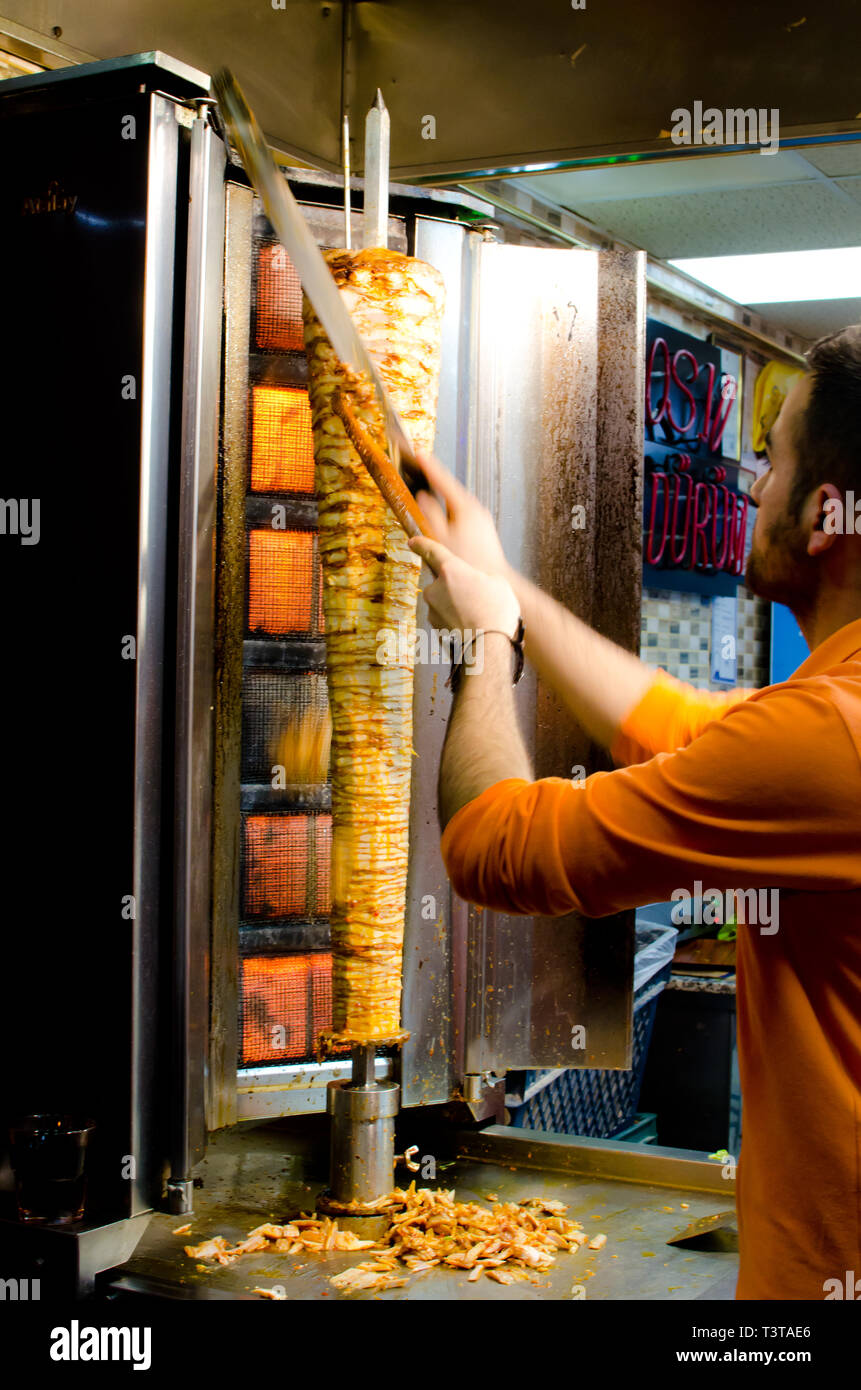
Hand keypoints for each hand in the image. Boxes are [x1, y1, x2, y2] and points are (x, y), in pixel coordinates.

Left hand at [409, 535, 520, 637]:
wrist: (487, 650)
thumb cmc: (496, 614)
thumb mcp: (498, 583)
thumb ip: (481, 576)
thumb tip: (476, 582)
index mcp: (450, 571)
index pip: (431, 551)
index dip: (422, 544)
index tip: (413, 541)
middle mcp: (435, 590)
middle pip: (443, 582)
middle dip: (457, 586)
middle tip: (479, 597)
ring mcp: (433, 611)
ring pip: (445, 602)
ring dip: (458, 606)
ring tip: (479, 616)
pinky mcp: (435, 629)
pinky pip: (446, 619)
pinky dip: (457, 621)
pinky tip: (473, 628)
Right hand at [413, 451, 509, 578]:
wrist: (493, 577)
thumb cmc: (466, 561)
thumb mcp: (440, 537)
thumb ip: (429, 514)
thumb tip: (422, 496)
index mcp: (465, 506)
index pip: (443, 480)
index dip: (429, 466)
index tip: (418, 453)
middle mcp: (476, 508)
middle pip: (450, 489)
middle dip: (435, 480)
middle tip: (420, 469)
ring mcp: (481, 518)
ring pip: (456, 502)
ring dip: (441, 497)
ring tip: (427, 493)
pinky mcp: (483, 528)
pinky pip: (462, 512)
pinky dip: (449, 510)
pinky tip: (442, 518)